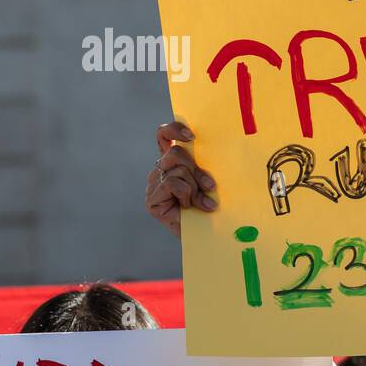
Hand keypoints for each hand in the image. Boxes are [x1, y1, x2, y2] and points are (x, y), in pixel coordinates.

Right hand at [146, 121, 216, 236]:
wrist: (207, 235)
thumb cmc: (212, 205)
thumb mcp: (209, 181)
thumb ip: (205, 167)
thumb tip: (214, 153)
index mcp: (171, 162)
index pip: (163, 136)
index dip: (174, 130)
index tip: (192, 137)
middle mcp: (159, 170)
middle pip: (177, 153)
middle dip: (197, 169)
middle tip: (210, 185)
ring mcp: (153, 185)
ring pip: (178, 169)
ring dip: (195, 186)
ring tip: (201, 202)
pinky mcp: (151, 200)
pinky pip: (173, 184)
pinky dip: (186, 194)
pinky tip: (188, 206)